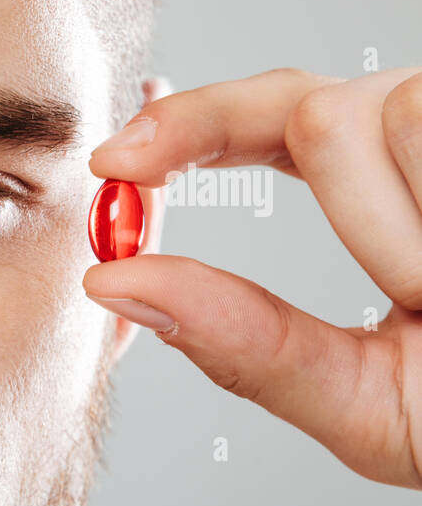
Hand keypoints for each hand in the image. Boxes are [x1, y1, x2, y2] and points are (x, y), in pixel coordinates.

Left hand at [86, 67, 421, 490]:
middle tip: (360, 274)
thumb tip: (115, 283)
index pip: (267, 123)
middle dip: (322, 203)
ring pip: (369, 119)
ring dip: (399, 242)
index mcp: (381, 193)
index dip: (184, 127)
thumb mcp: (368, 402)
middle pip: (307, 104)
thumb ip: (245, 344)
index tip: (112, 161)